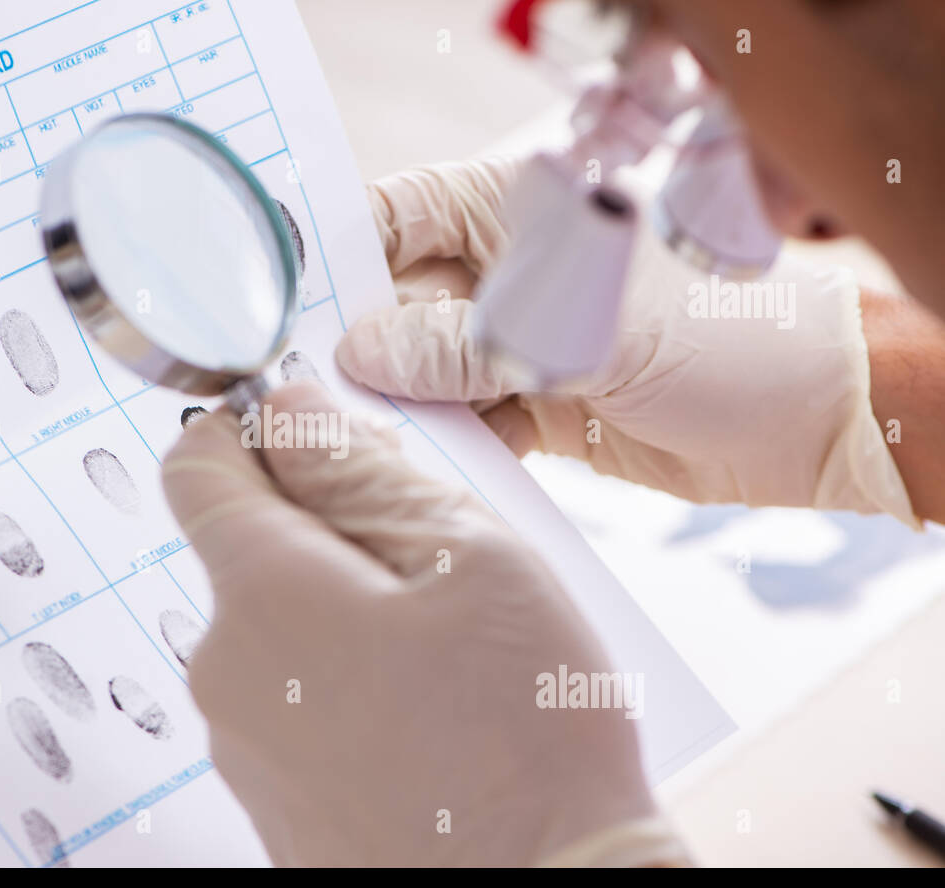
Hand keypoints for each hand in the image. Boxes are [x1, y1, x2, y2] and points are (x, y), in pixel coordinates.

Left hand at [161, 381, 684, 865]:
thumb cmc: (525, 742)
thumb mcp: (468, 559)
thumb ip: (360, 470)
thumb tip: (291, 409)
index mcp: (262, 595)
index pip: (198, 464)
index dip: (256, 431)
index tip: (320, 440)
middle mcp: (225, 673)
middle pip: (247, 551)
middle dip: (328, 531)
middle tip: (434, 565)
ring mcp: (242, 746)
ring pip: (278, 629)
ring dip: (345, 612)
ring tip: (444, 656)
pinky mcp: (271, 800)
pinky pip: (293, 701)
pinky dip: (345, 683)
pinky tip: (426, 714)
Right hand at [335, 157, 917, 527]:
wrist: (801, 422)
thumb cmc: (722, 340)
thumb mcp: (586, 334)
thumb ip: (467, 342)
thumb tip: (361, 352)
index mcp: (514, 216)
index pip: (398, 217)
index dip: (338, 257)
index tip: (286, 311)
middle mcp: (502, 274)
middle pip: (394, 304)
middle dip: (356, 350)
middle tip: (310, 398)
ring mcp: (510, 343)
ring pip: (418, 371)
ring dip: (393, 408)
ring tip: (352, 443)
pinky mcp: (526, 407)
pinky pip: (459, 424)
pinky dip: (439, 448)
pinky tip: (416, 472)